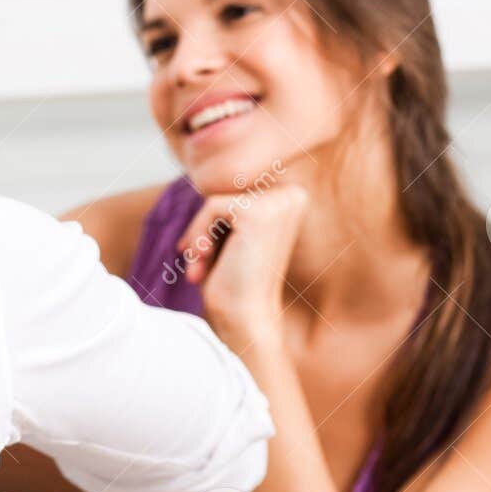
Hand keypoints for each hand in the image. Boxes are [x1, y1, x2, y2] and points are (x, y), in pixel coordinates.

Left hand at [177, 183, 308, 346]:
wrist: (245, 318)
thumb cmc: (233, 281)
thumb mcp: (228, 234)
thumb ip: (225, 204)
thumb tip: (203, 173)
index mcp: (292, 197)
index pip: (233, 192)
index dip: (211, 224)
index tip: (203, 253)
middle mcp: (292, 194)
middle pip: (222, 193)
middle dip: (204, 231)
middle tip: (199, 265)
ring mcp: (278, 201)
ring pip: (212, 201)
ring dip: (198, 237)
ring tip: (200, 267)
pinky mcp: (257, 211)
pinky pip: (209, 207)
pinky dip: (198, 235)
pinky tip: (203, 261)